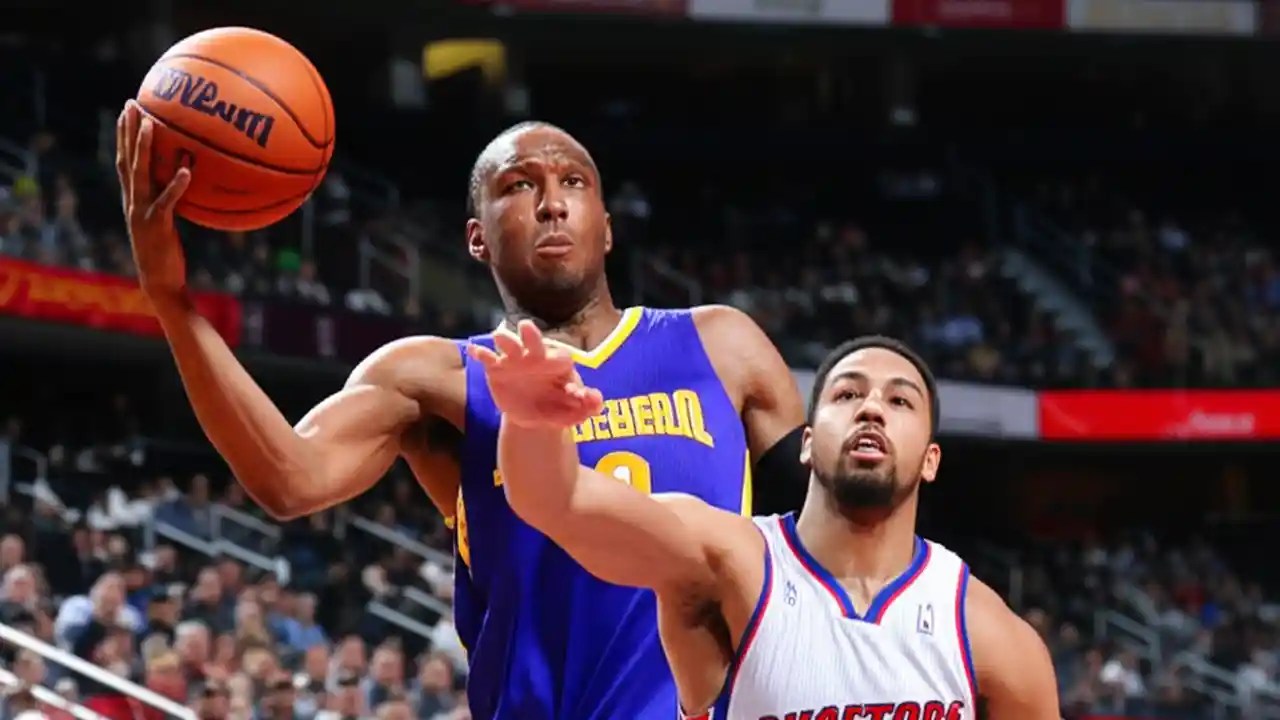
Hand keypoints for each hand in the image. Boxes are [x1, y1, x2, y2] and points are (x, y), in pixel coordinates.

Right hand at [116, 100, 191, 300]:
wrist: (159, 283)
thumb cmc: (166, 253)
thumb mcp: (166, 222)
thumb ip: (170, 200)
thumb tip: (189, 178)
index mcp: (133, 199)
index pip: (125, 161)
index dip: (124, 136)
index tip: (127, 111)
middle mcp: (132, 202)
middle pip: (127, 159)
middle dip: (128, 131)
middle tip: (130, 104)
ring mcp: (142, 213)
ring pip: (141, 174)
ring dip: (145, 148)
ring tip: (152, 124)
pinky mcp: (157, 226)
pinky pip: (167, 202)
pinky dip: (177, 185)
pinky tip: (188, 170)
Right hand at [468, 321, 603, 429]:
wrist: (533, 417)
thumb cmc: (558, 407)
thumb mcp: (575, 412)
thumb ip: (589, 406)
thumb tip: (597, 400)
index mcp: (558, 362)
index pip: (562, 358)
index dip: (564, 368)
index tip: (571, 390)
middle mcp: (536, 355)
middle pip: (534, 341)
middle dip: (530, 335)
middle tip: (526, 326)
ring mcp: (515, 360)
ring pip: (509, 345)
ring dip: (504, 339)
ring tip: (499, 335)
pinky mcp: (497, 369)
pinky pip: (487, 358)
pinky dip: (481, 353)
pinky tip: (474, 351)